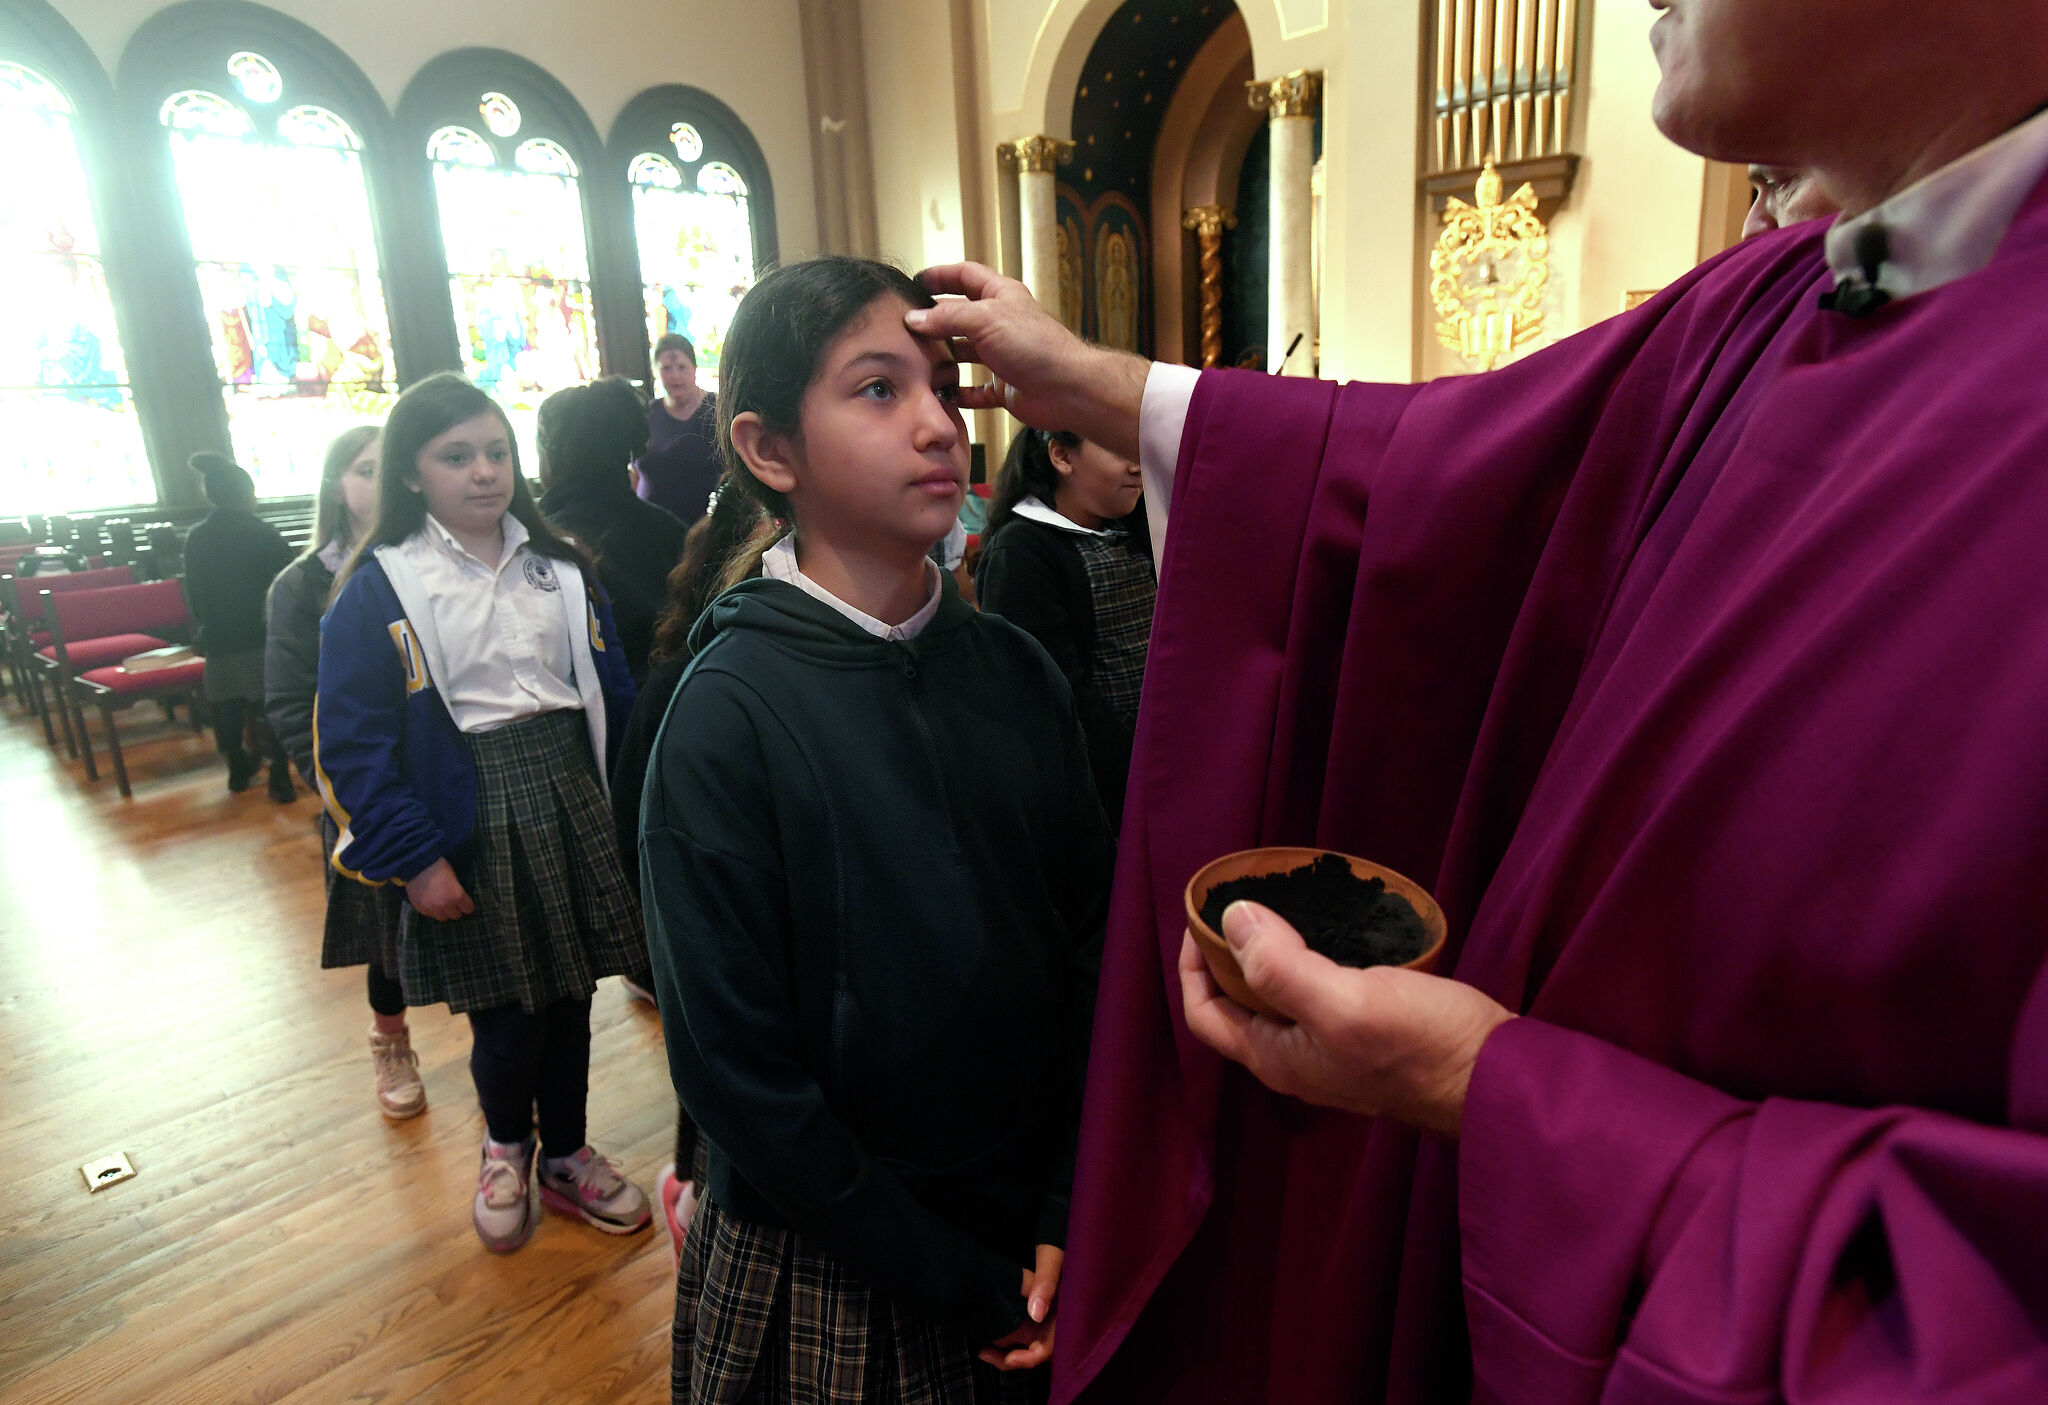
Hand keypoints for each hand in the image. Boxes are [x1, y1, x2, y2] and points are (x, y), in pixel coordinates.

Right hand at [404, 858, 474, 920]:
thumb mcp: (454, 877)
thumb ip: (458, 891)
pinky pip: (430, 914)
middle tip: (452, 902)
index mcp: (457, 896)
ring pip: (442, 917)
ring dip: (443, 912)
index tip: (465, 902)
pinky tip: (430, 902)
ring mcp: (432, 908)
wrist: (418, 865)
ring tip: (441, 903)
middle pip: (456, 915)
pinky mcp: (421, 908)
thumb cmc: (439, 867)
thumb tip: (461, 899)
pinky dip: (431, 910)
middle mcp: (445, 905)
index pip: (468, 909)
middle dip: (455, 909)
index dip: (467, 905)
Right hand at [910, 262, 1147, 460]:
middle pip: (961, 315)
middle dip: (936, 319)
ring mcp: (1003, 355)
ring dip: (944, 356)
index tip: (915, 282)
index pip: (966, 276)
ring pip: (966, 352)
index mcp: (1001, 296)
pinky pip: (977, 390)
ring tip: (918, 359)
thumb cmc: (1035, 346)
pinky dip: (960, 393)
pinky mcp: (1005, 386)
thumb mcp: (985, 319)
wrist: (1067, 388)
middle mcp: (1001, 323)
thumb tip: (914, 318)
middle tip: (908, 325)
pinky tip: (944, 394)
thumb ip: (948, 317)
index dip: (941, 275)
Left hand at [977, 1243, 1062, 1370]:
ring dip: (1005, 1349)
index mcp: (1066, 1311)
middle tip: (985, 1352)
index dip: (1032, 1356)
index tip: (1010, 1358)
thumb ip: (1046, 1283)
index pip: (1053, 1346)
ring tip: (982, 1348)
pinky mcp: (1030, 1307)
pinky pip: (1018, 1328)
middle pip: (1037, 1351)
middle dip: (1012, 1358)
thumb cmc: (1057, 1239)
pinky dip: (1003, 1334)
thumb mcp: (1052, 1257)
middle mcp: (1056, 1317)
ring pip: (1026, 1343)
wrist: (1051, 1226)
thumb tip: (1036, 1314)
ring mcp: (1042, 1313)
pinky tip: (986, 1331)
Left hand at [1179, 902, 1512, 1136]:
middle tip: (1243, 901)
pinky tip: (1328, 930)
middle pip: (1238, 1004)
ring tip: (1280, 906)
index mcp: (1276, 1057)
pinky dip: (1309, 959)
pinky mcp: (1367, 1034)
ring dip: (1270, 954)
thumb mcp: (1343, 1002)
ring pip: (1279, 997)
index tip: (1205, 915)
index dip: (1194, 965)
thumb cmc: (1419, 1045)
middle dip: (1229, 954)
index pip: (1205, 1014)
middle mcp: (1296, 1058)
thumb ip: (1280, 968)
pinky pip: (1318, 992)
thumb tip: (1231, 919)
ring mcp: (1332, 1049)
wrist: (1495, 1077)